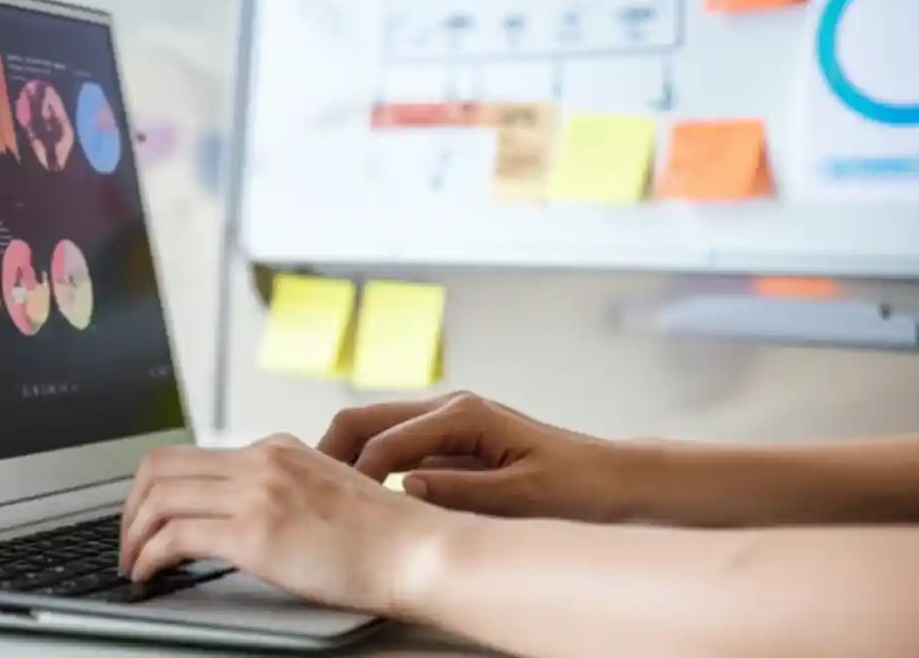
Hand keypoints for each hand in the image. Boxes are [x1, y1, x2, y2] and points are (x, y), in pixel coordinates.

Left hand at [118, 434, 458, 614]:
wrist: (418, 551)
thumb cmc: (384, 537)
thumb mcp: (325, 492)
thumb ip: (283, 491)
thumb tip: (240, 517)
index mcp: (278, 448)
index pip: (191, 454)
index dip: (154, 488)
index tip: (146, 519)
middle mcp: (263, 460)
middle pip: (161, 467)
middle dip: (131, 508)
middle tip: (128, 543)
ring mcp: (258, 492)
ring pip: (159, 497)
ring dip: (132, 535)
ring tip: (133, 565)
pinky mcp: (256, 532)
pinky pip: (175, 537)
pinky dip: (149, 558)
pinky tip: (149, 576)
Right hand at [319, 391, 634, 521]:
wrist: (614, 481)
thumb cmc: (578, 487)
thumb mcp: (522, 494)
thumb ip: (461, 490)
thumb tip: (402, 486)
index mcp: (463, 414)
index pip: (384, 442)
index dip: (353, 477)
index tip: (331, 511)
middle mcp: (448, 408)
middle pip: (362, 419)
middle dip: (328, 455)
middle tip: (304, 497)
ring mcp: (445, 422)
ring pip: (372, 430)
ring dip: (344, 460)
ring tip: (321, 501)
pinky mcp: (448, 442)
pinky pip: (392, 447)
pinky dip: (367, 468)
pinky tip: (357, 501)